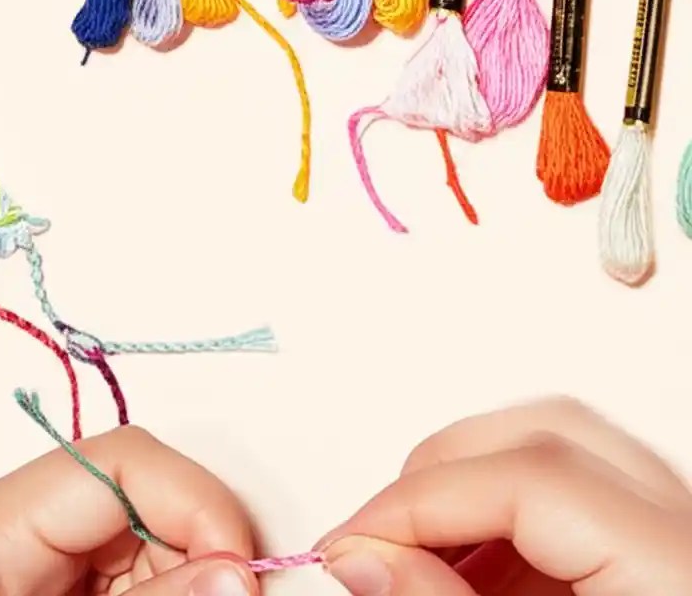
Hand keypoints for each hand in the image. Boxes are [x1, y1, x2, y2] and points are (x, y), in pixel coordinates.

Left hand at [0, 425, 261, 594]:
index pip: (123, 462)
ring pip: (155, 552)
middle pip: (149, 504)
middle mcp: (16, 533)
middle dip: (207, 559)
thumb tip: (233, 574)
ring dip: (191, 590)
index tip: (244, 581)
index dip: (199, 506)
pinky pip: (135, 588)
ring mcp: (36, 569)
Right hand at [320, 397, 691, 594]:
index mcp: (678, 567)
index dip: (416, 500)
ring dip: (466, 494)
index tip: (351, 543)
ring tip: (416, 560)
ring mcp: (684, 535)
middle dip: (434, 479)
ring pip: (560, 449)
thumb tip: (363, 558)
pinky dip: (504, 522)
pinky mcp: (666, 554)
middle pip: (544, 433)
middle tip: (375, 544)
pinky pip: (579, 497)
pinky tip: (468, 575)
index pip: (529, 476)